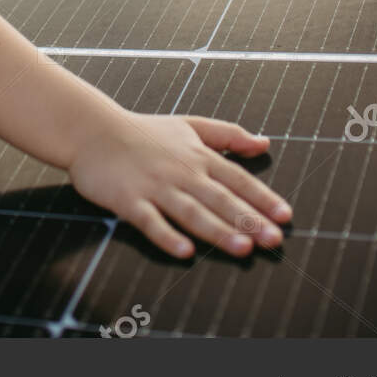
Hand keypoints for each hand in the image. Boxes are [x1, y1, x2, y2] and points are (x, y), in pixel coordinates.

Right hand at [65, 112, 291, 258]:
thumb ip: (228, 134)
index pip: (236, 178)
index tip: (284, 216)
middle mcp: (181, 172)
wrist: (92, 130)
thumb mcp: (190, 125)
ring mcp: (155, 186)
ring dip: (217, 230)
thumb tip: (264, 143)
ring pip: (191, 212)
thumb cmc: (141, 130)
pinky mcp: (129, 200)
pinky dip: (167, 236)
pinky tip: (184, 251)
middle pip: (219, 199)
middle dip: (248, 220)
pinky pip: (151, 221)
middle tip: (273, 240)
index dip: (262, 197)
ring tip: (242, 248)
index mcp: (197, 155)